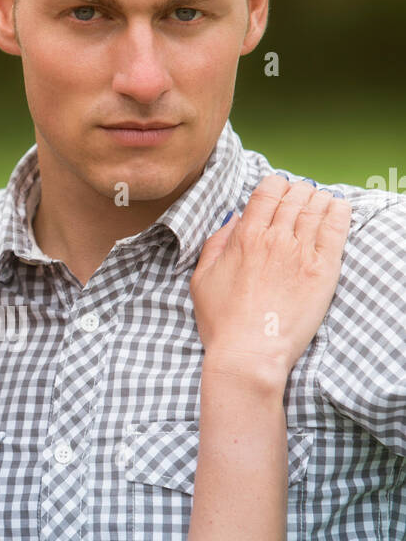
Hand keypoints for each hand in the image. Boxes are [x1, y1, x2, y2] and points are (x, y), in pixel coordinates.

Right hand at [190, 175, 350, 385]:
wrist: (249, 354)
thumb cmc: (222, 323)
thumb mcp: (202, 278)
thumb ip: (216, 243)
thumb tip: (235, 219)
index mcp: (246, 236)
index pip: (268, 189)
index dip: (275, 185)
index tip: (277, 195)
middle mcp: (275, 238)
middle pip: (295, 195)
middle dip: (297, 193)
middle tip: (298, 204)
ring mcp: (301, 253)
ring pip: (317, 206)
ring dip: (318, 200)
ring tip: (317, 207)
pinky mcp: (323, 271)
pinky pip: (337, 227)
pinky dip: (339, 212)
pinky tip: (337, 211)